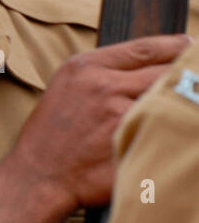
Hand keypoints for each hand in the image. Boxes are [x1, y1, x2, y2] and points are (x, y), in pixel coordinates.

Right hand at [12, 34, 190, 211]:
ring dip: (183, 106)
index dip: (177, 47)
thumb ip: (105, 74)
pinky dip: (177, 130)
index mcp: (86, 67)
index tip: (193, 47)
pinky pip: (167, 131)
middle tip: (197, 81)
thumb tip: (153, 66)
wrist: (38, 175)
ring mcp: (119, 116)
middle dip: (188, 76)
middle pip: (166, 73)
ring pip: (171, 102)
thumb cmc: (52, 134)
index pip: (145, 48)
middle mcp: (103, 86)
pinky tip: (178, 133)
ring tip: (187, 110)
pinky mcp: (132, 143)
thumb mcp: (68, 88)